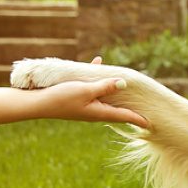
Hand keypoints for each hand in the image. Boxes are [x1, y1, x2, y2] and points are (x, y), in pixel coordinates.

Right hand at [31, 77, 149, 126]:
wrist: (35, 103)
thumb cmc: (61, 98)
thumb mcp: (86, 90)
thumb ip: (105, 86)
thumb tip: (124, 84)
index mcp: (99, 112)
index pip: (124, 116)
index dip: (138, 119)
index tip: (151, 124)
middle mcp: (94, 111)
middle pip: (117, 109)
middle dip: (130, 109)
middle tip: (144, 109)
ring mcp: (85, 105)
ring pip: (105, 96)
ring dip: (115, 90)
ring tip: (126, 84)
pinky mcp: (76, 97)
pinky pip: (91, 87)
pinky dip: (96, 76)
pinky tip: (98, 62)